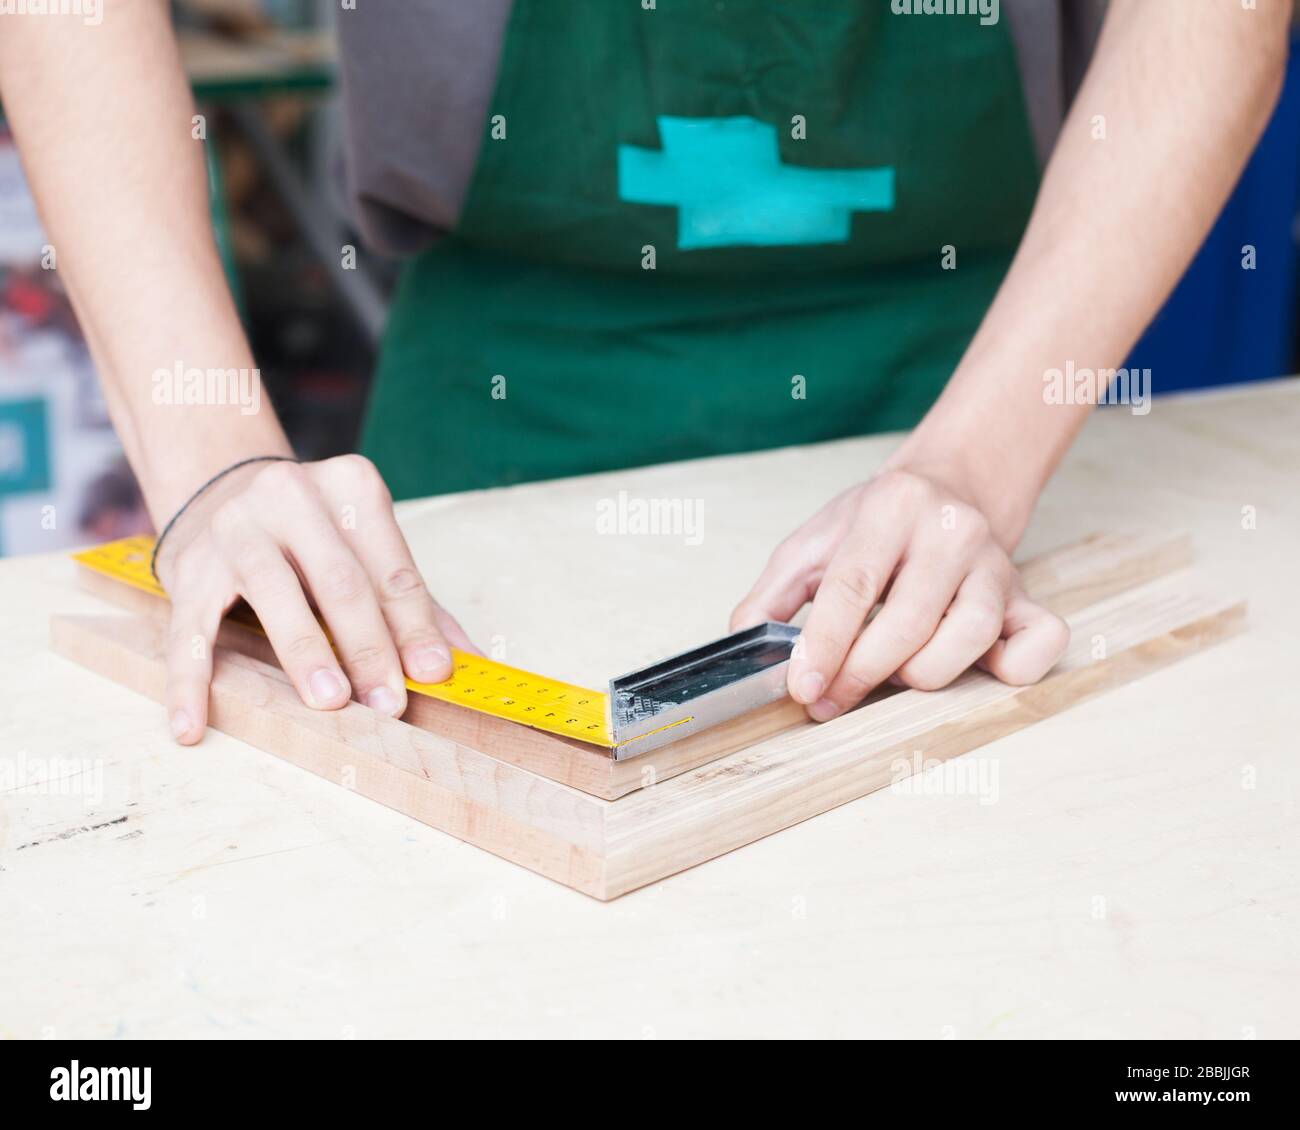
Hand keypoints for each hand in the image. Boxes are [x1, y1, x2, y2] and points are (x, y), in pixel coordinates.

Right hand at [154, 455, 475, 743]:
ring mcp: (235, 528)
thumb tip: (471, 662)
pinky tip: (194, 725)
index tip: (433, 673)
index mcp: (350, 487)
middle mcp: (290, 495)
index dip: (414, 624)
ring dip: (304, 653)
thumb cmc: (316, 538)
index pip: (390, 567)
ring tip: (330, 703)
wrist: (223, 492)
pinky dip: (190, 682)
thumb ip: (418, 606)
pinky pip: (188, 630)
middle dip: (368, 646)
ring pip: (273, 593)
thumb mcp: (369, 550)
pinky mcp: (188, 567)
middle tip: (388, 702)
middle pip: (340, 579)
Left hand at [731, 467, 1068, 720]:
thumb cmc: (877, 525)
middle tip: (829, 699)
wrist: (951, 486)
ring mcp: (997, 564)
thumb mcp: (815, 541)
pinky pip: (1041, 641)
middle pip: (910, 620)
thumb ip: (774, 592)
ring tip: (892, 671)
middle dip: (861, 673)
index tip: (803, 688)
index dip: (825, 645)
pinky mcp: (1028, 595)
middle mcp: (952, 530)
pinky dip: (1014, 668)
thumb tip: (743, 641)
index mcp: (892, 506)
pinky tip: (975, 670)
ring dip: (922, 673)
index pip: (854, 585)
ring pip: (970, 637)